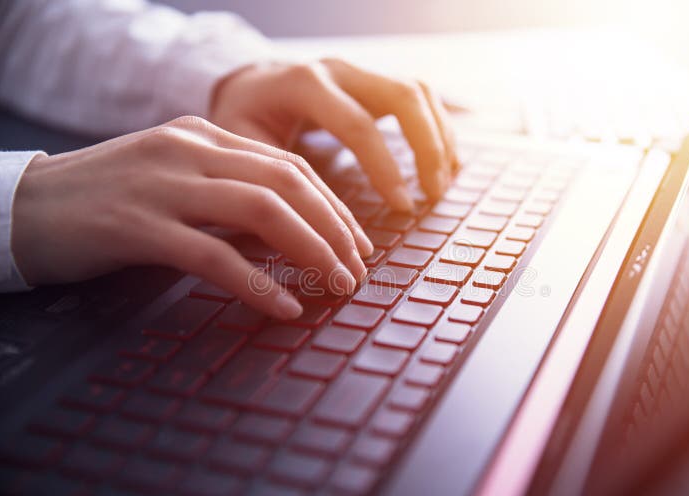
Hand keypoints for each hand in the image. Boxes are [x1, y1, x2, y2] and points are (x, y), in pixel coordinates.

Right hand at [12, 116, 373, 318]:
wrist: (26, 207)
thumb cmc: (108, 201)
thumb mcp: (177, 185)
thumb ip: (230, 201)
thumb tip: (292, 237)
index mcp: (202, 135)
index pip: (288, 166)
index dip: (332, 208)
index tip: (357, 244)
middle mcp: (188, 151)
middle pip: (287, 183)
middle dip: (334, 229)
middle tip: (357, 270)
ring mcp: (163, 185)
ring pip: (261, 210)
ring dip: (311, 251)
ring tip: (337, 287)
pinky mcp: (137, 226)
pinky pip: (213, 256)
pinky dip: (257, 283)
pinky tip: (284, 308)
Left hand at [210, 58, 458, 210]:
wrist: (248, 87)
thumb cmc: (244, 123)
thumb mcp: (243, 149)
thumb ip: (275, 179)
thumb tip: (308, 230)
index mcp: (305, 85)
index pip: (358, 125)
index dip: (386, 168)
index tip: (402, 208)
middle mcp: (339, 71)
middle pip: (404, 95)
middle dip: (428, 147)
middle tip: (433, 195)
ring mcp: (361, 73)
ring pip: (419, 92)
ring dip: (440, 138)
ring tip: (441, 185)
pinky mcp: (375, 83)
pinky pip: (421, 98)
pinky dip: (439, 130)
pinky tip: (445, 164)